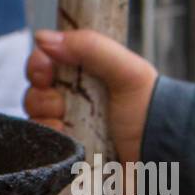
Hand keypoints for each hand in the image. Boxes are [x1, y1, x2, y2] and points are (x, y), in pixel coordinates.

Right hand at [24, 29, 157, 165]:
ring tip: (71, 130)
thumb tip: (43, 36)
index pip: (46, 64)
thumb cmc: (150, 114)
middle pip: (34, 94)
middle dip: (43, 99)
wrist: (159, 157)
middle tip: (64, 106)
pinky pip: (39, 150)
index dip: (39, 66)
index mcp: (87, 77)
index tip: (44, 72)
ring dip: (48, 124)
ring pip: (34, 122)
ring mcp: (66, 131)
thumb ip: (91, 48)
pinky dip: (49, 148)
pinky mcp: (63, 158)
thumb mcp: (127, 73)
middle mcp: (72, 102)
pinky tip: (69, 149)